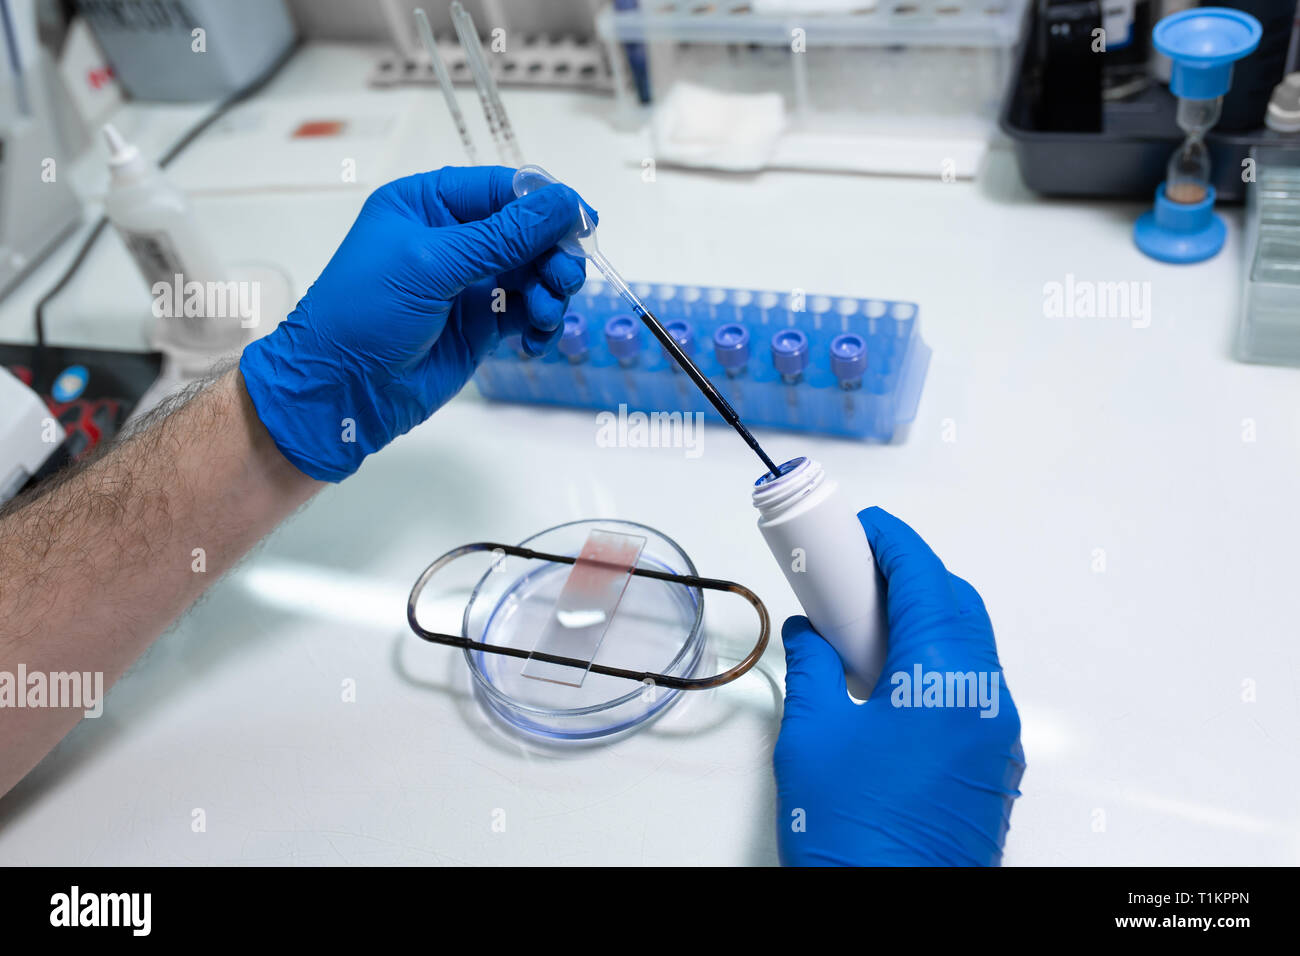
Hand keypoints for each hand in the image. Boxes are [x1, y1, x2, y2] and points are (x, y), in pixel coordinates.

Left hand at [239, 165, 590, 480]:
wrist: (339, 391)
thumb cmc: (364, 313)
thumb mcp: (432, 264)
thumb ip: (504, 236)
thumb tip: (566, 204)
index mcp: (427, 203)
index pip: (501, 189)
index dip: (546, 204)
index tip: (584, 223)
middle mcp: (451, 238)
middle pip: (527, 231)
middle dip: (552, 254)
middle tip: (565, 280)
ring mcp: (468, 282)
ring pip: (534, 273)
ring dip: (550, 291)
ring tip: (544, 316)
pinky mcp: (480, 324)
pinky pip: (528, 311)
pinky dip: (541, 323)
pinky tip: (535, 339)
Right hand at [774, 506, 1024, 865]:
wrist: (897, 919)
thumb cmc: (854, 835)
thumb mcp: (812, 737)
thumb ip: (812, 670)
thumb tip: (811, 636)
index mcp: (944, 679)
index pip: (925, 578)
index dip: (891, 542)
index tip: (860, 527)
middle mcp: (985, 700)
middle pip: (956, 604)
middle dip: (908, 576)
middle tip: (854, 574)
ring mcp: (997, 735)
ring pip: (968, 645)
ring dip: (923, 619)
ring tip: (863, 626)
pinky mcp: (993, 765)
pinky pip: (971, 687)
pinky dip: (935, 661)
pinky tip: (888, 678)